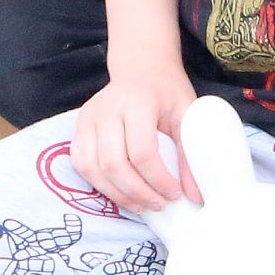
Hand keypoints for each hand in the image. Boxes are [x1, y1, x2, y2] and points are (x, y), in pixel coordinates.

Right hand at [71, 65, 199, 213]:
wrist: (142, 69)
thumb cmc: (167, 92)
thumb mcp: (187, 114)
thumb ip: (190, 153)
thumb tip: (196, 195)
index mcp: (137, 102)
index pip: (142, 151)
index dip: (157, 179)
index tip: (174, 193)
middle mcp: (107, 109)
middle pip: (114, 163)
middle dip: (137, 192)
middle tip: (158, 204)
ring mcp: (88, 118)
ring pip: (92, 168)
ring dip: (116, 193)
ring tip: (140, 205)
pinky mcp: (79, 127)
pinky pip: (81, 164)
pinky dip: (99, 184)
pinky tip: (120, 192)